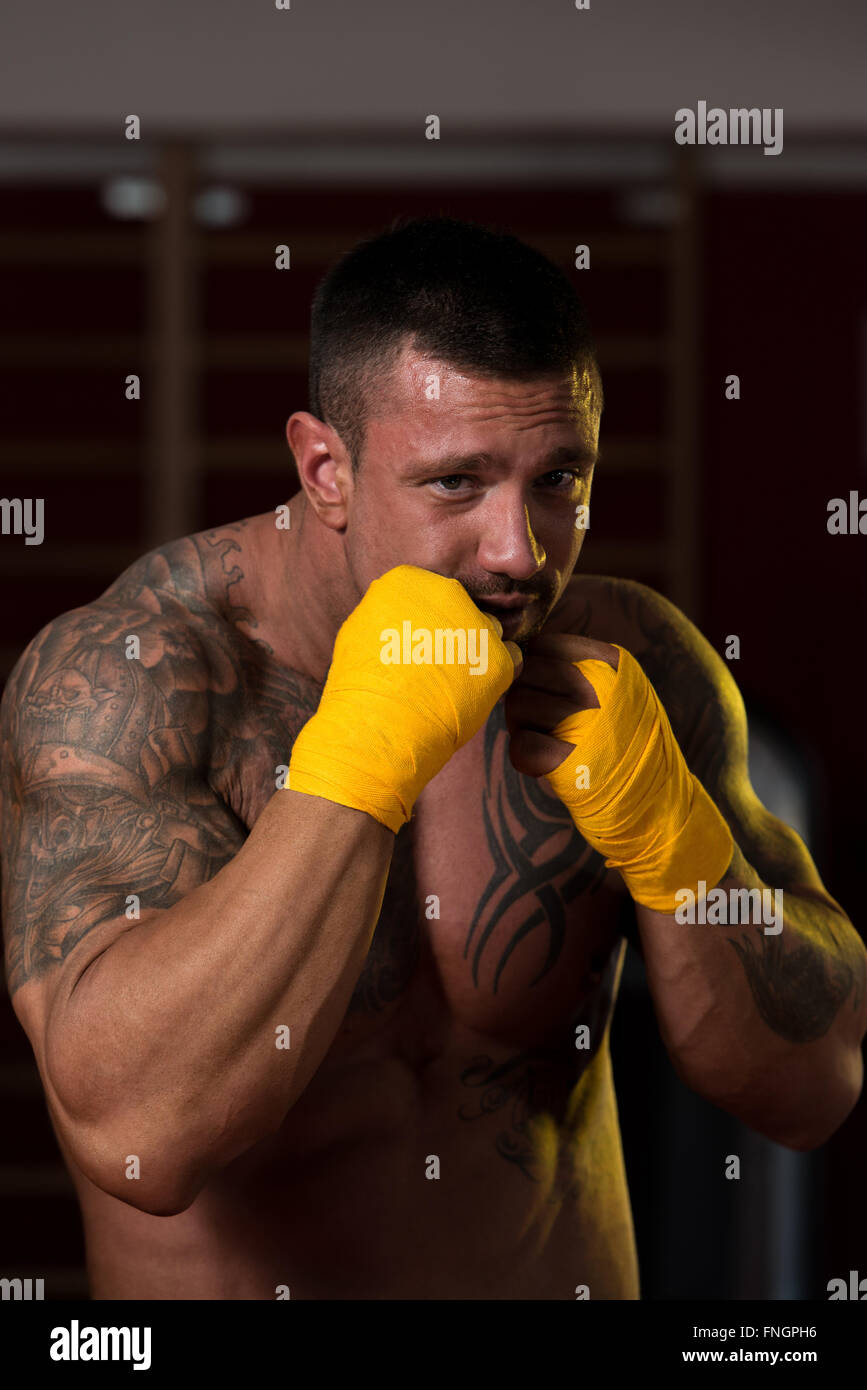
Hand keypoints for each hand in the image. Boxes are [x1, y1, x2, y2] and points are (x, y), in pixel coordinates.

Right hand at [288, 565, 522, 831]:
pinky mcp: (498, 657)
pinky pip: (511, 659)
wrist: (378, 727)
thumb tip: (401, 614)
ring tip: (452, 683)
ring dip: (478, 652)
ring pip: (490, 631)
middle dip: (455, 634)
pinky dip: (495, 675)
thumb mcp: (360, 631)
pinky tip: (469, 694)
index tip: (416, 647)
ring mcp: (476, 624)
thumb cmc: (361, 687)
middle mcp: (446, 591)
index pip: (433, 593)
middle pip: (463, 608)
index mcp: (408, 579)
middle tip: (437, 668)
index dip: (427, 623)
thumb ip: (387, 611)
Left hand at [503, 632, 620, 777]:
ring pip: (516, 706)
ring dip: (521, 724)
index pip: (543, 646)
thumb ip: (574, 665)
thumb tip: (515, 658)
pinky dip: (524, 755)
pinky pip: (521, 745)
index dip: (533, 667)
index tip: (543, 687)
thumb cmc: (623, 732)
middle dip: (523, 694)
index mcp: (610, 663)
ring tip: (546, 738)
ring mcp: (585, 723)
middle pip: (525, 674)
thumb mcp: (616, 683)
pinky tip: (543, 761)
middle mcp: (599, 687)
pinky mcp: (568, 761)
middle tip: (539, 717)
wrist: (653, 787)